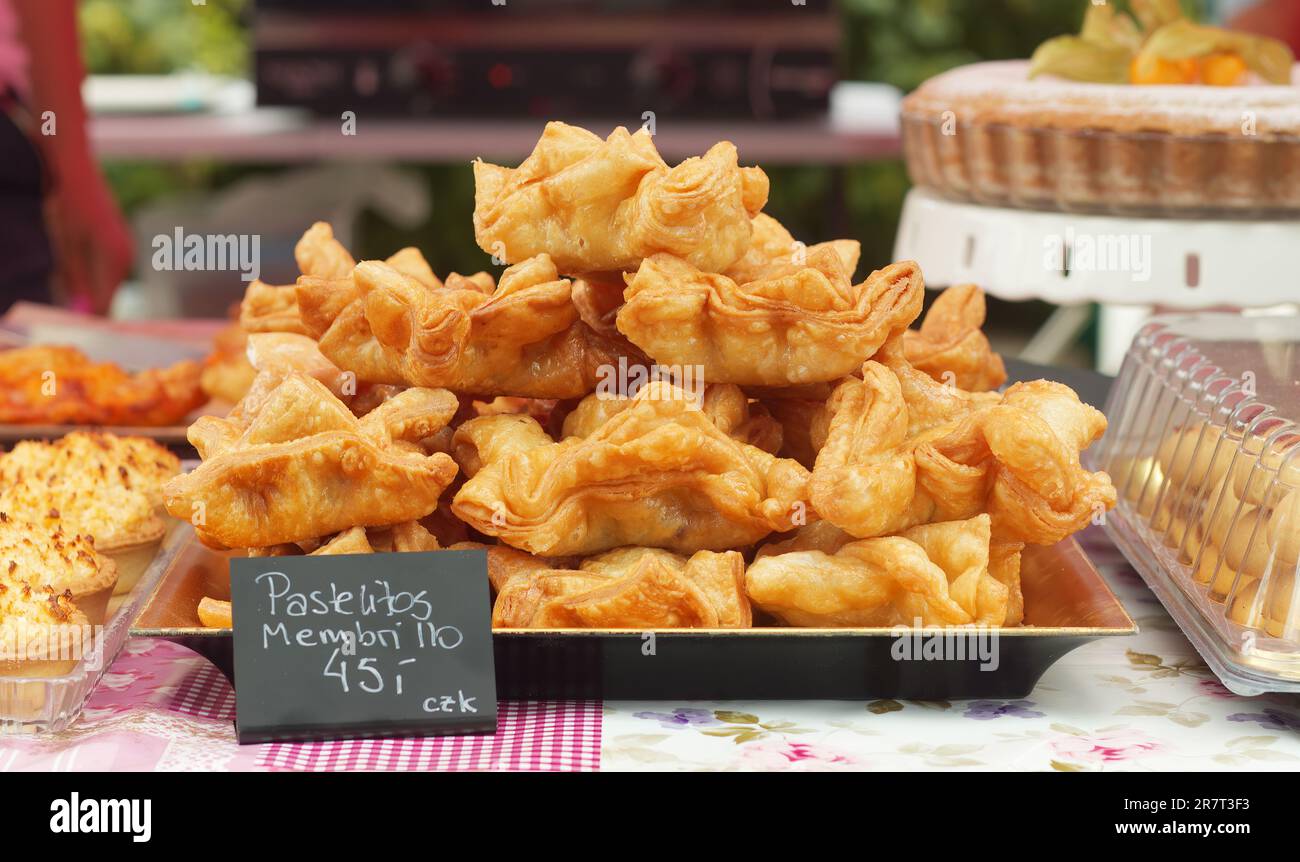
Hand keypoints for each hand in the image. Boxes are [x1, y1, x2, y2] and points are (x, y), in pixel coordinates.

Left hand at [44, 155, 132, 314]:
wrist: (75, 169)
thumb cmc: (67, 204)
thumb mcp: (65, 246)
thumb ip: (75, 281)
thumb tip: (82, 312)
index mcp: (115, 261)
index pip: (102, 306)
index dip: (83, 318)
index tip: (63, 322)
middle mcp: (126, 258)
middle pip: (104, 296)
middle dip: (81, 301)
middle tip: (56, 289)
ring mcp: (125, 251)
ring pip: (103, 283)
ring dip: (82, 285)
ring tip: (61, 265)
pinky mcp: (119, 245)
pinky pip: (104, 270)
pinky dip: (86, 271)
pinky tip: (70, 253)